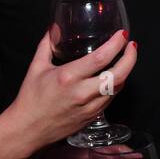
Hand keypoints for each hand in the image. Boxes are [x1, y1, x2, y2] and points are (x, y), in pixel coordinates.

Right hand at [8, 28, 137, 154]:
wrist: (27, 130)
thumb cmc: (30, 99)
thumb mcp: (36, 67)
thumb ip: (47, 44)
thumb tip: (55, 28)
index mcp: (68, 77)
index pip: (101, 58)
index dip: (116, 44)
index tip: (122, 35)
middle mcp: (82, 93)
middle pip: (118, 75)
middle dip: (130, 58)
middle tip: (132, 46)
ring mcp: (89, 107)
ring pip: (118, 88)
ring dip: (125, 71)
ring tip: (126, 58)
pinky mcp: (92, 117)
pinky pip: (110, 99)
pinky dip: (116, 86)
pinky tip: (115, 77)